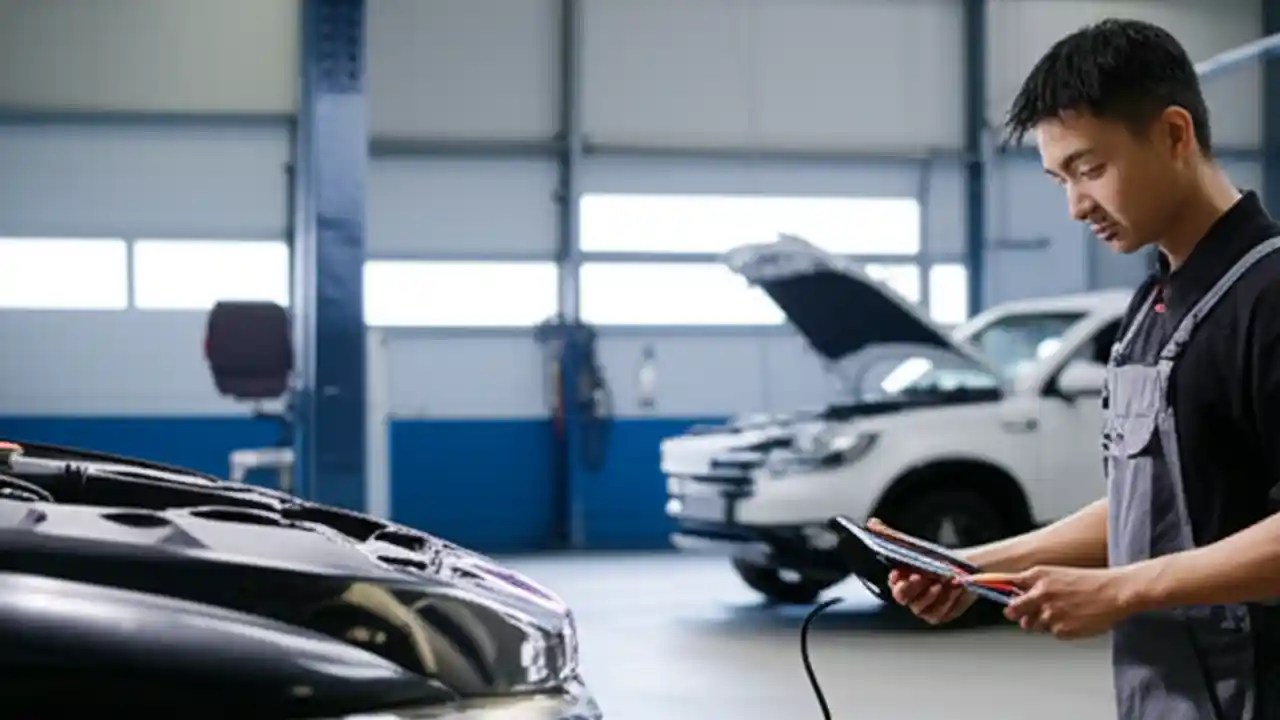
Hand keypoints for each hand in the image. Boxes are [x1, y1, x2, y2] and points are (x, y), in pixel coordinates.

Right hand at [870, 518, 975, 624]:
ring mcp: (924, 607)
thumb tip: (872, 523)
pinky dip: (947, 600)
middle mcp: (910, 596)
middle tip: (920, 575)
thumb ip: (890, 535)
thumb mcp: (914, 546)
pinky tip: (955, 587)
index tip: (899, 572)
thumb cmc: (938, 559)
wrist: (968, 569)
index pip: (892, 584)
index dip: (895, 580)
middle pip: (902, 597)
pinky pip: (939, 613)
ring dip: (932, 593)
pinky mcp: (940, 614)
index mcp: (900, 580)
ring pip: (920, 607)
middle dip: (911, 587)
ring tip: (945, 579)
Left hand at [969, 565, 1139, 639]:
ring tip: (1064, 612)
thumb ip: (1035, 584)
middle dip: (1017, 613)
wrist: (1116, 592)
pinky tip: (1074, 619)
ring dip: (1041, 621)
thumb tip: (1016, 596)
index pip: (1004, 581)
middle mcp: (1039, 593)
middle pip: (1013, 609)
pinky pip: (1051, 632)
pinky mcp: (1060, 628)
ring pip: (1031, 624)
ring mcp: (1049, 612)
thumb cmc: (1088, 582)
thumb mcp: (1057, 574)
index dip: (983, 583)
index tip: (965, 582)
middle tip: (1030, 612)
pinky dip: (1059, 628)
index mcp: (1038, 576)